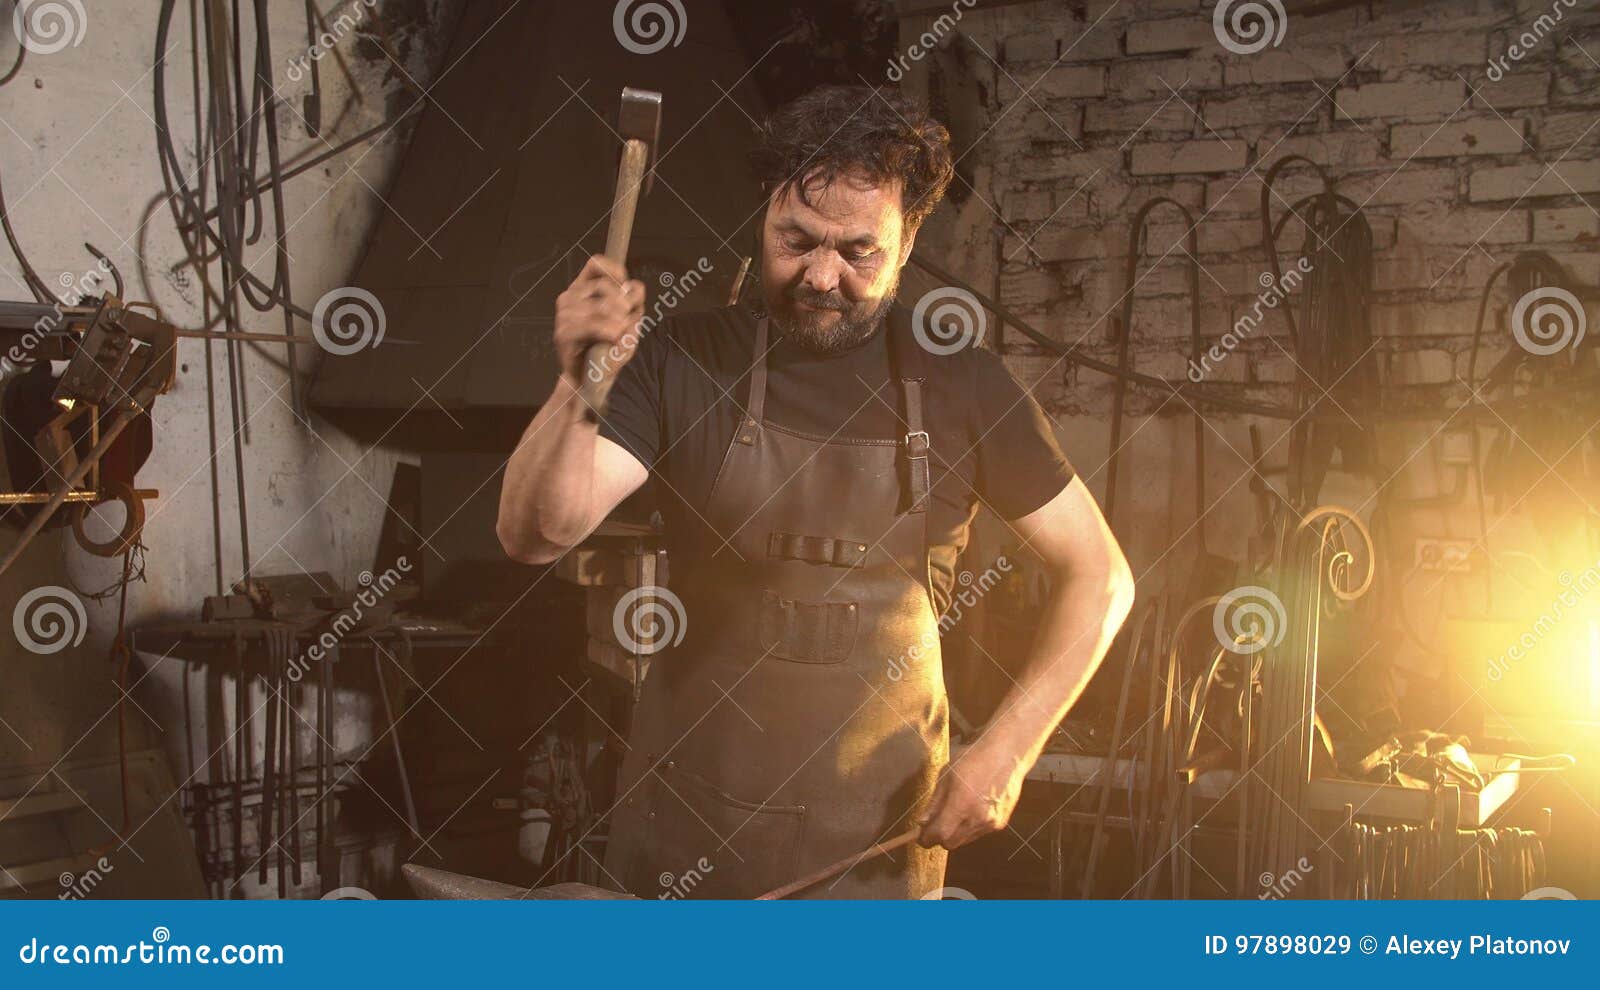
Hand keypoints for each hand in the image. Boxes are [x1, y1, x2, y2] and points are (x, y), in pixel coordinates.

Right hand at [554, 255, 645, 384]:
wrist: (590, 381)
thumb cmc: (609, 351)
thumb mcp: (629, 323)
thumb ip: (634, 303)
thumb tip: (635, 288)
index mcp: (582, 289)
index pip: (596, 264)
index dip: (615, 270)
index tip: (627, 286)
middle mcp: (570, 297)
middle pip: (605, 286)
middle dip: (625, 304)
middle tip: (627, 321)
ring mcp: (564, 315)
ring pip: (602, 305)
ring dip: (619, 321)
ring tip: (619, 334)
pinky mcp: (563, 333)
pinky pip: (593, 325)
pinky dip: (609, 331)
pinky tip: (613, 337)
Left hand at [917, 742, 1025, 849]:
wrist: (1006, 754)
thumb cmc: (973, 759)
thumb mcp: (946, 775)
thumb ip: (934, 802)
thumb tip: (922, 822)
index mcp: (961, 803)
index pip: (939, 835)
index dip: (926, 838)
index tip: (920, 837)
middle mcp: (977, 817)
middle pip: (950, 843)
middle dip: (939, 837)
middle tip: (934, 825)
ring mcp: (991, 822)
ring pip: (964, 840)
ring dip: (955, 832)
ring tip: (957, 809)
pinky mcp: (1000, 823)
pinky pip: (978, 833)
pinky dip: (970, 826)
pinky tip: (973, 807)